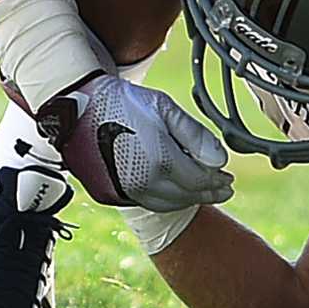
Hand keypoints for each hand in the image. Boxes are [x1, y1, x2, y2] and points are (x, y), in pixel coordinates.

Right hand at [34, 71, 234, 211]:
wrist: (79, 107)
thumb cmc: (124, 103)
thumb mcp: (166, 109)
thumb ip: (196, 136)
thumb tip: (220, 160)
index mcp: (160, 161)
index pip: (199, 181)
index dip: (217, 182)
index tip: (229, 179)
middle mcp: (142, 183)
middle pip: (185, 196)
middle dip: (208, 193)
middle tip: (223, 189)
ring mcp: (124, 192)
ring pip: (166, 204)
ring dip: (188, 200)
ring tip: (202, 192)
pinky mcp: (109, 195)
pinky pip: (145, 203)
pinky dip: (165, 200)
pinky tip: (174, 191)